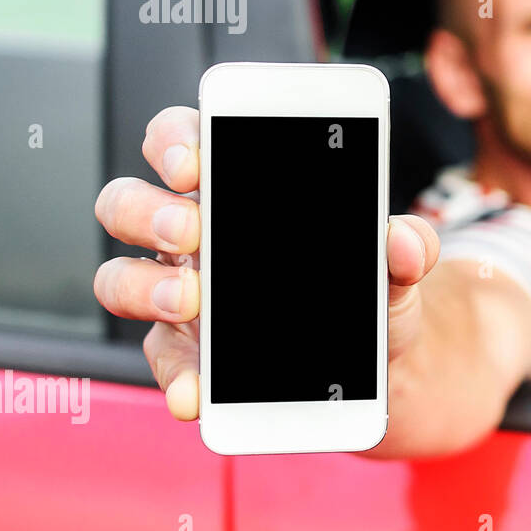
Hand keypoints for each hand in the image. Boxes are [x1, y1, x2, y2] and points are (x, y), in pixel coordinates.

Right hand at [93, 106, 440, 420]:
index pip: (183, 141)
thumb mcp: (397, 262)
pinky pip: (162, 360)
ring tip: (192, 301)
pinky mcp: (186, 352)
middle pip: (129, 203)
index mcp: (237, 189)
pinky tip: (198, 391)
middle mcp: (194, 235)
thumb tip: (403, 243)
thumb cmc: (372, 284)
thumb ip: (408, 245)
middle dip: (148, 211)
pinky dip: (177, 376)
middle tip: (192, 229)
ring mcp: (180, 294)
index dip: (174, 140)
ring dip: (146, 287)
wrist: (377, 359)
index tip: (193, 161)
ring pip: (121, 277)